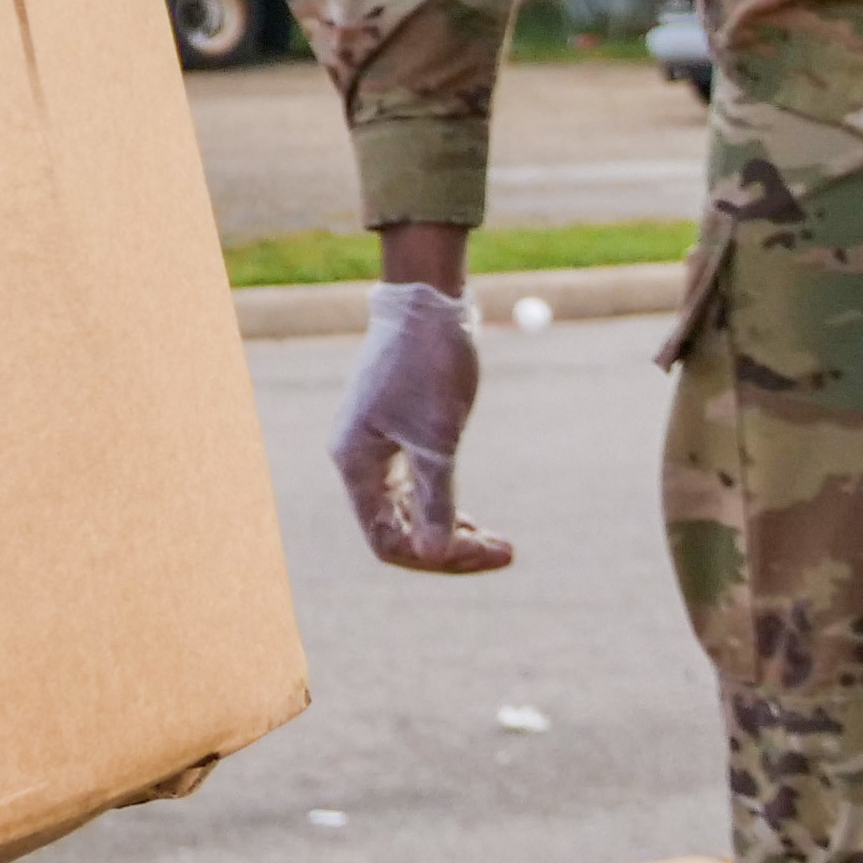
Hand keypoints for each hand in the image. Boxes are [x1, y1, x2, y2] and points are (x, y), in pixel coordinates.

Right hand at [333, 281, 510, 573]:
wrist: (427, 304)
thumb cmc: (428, 365)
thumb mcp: (437, 437)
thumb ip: (435, 498)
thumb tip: (434, 552)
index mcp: (356, 463)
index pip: (388, 540)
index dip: (437, 557)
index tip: (488, 552)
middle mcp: (358, 461)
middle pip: (398, 531)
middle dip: (451, 548)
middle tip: (506, 550)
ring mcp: (374, 447)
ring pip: (407, 513)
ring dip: (451, 531)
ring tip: (497, 541)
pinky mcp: (393, 433)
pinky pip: (412, 489)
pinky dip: (443, 506)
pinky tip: (473, 516)